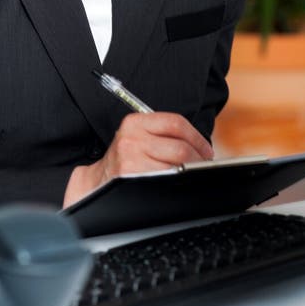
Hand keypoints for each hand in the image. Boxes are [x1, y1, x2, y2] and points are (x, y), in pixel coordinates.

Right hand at [63, 112, 213, 207]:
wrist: (99, 180)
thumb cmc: (126, 159)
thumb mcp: (138, 137)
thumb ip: (164, 135)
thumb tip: (201, 148)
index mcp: (135, 122)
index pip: (175, 123)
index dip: (197, 138)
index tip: (205, 150)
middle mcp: (131, 138)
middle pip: (180, 147)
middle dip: (198, 159)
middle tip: (203, 166)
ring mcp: (130, 158)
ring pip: (177, 165)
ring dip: (191, 172)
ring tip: (192, 174)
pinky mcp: (130, 176)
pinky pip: (166, 179)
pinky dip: (178, 183)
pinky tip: (179, 183)